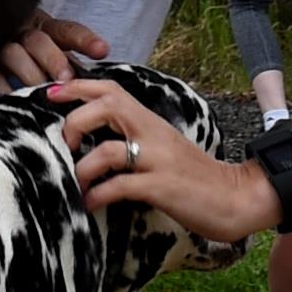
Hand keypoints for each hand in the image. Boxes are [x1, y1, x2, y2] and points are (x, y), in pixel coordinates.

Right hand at [0, 9, 106, 92]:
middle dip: (53, 59)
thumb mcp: (57, 61)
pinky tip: (16, 100)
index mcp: (45, 29)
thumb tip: (95, 79)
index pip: (67, 30)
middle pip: (37, 40)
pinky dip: (4, 89)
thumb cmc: (36, 67)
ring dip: (30, 73)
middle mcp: (21, 35)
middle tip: (65, 78)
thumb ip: (74, 66)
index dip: (84, 39)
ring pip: (13, 54)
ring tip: (41, 92)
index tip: (101, 51)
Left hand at [53, 83, 281, 242]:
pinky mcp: (162, 188)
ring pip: (108, 150)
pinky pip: (120, 187)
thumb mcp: (164, 148)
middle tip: (67, 145)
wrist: (238, 197)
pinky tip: (91, 204)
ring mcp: (158, 161)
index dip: (78, 86)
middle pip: (107, 105)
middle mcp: (154, 135)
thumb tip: (99, 140)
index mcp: (152, 122)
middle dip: (76, 121)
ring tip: (77, 185)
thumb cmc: (196, 176)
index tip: (52, 93)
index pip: (113, 89)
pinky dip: (98, 195)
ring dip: (82, 169)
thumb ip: (136, 138)